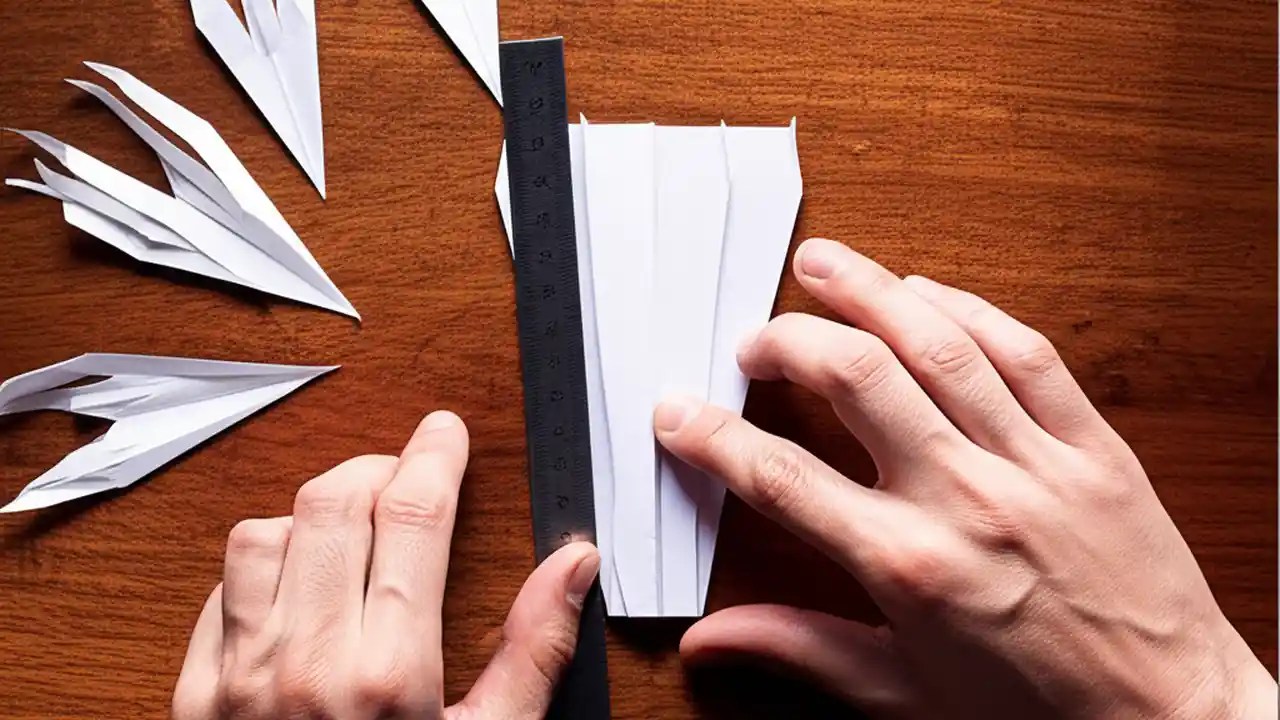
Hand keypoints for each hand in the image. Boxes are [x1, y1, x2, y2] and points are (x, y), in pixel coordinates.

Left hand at [172, 411, 599, 719]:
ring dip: (312, 514)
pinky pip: (218, 591)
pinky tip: (298, 584)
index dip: (434, 456)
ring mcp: (236, 677)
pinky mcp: (193, 696)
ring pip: (263, 533)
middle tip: (408, 476)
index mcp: (387, 672)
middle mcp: (303, 661)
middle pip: (332, 502)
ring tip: (352, 530)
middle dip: (377, 469)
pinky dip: (260, 564)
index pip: (412, 515)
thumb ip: (533, 651)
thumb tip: (575, 564)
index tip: (446, 431)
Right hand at [656, 239, 1276, 718]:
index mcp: (909, 567)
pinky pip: (1026, 353)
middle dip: (787, 341)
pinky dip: (969, 309)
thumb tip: (709, 641)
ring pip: (937, 344)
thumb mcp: (904, 695)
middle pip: (854, 377)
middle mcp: (967, 499)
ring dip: (868, 292)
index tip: (679, 412)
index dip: (713, 437)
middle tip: (755, 342)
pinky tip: (926, 294)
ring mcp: (1034, 463)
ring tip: (820, 264)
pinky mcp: (1093, 447)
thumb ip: (801, 650)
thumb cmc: (1038, 715)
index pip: (781, 478)